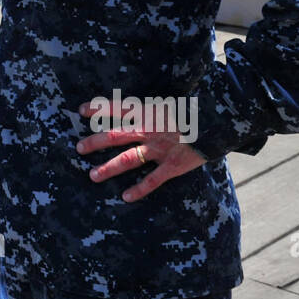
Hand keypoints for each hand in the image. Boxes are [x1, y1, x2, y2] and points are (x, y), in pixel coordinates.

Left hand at [75, 98, 205, 201]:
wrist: (220, 120)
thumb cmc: (197, 110)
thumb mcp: (173, 102)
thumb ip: (157, 106)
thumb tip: (143, 106)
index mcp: (150, 111)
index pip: (118, 107)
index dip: (98, 108)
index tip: (81, 110)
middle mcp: (150, 129)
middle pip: (115, 135)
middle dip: (95, 142)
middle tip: (78, 148)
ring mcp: (160, 148)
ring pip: (128, 159)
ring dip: (109, 167)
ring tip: (92, 175)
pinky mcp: (173, 165)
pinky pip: (153, 179)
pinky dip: (139, 189)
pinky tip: (126, 196)